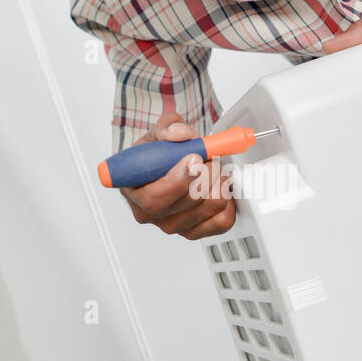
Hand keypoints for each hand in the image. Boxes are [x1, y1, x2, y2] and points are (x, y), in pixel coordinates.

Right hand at [120, 110, 235, 238]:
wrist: (164, 169)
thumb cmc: (156, 157)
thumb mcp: (156, 135)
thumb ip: (166, 128)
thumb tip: (180, 134)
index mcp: (133, 192)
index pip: (154, 198)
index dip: (178, 180)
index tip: (195, 159)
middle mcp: (150, 214)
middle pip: (188, 202)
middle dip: (208, 173)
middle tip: (211, 157)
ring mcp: (172, 226)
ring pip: (210, 207)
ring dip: (219, 182)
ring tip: (213, 169)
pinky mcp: (193, 232)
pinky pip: (222, 221)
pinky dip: (228, 201)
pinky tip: (217, 187)